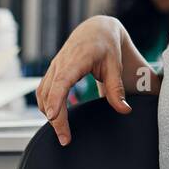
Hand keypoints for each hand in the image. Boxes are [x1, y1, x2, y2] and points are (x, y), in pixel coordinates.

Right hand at [37, 16, 131, 144]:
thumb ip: (117, 89)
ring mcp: (54, 67)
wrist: (96, 29)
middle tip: (65, 139)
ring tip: (62, 132)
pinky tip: (55, 118)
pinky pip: (44, 90)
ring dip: (49, 113)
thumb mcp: (115, 65)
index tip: (54, 118)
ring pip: (43, 93)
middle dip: (55, 118)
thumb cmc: (106, 45)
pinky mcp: (53, 72)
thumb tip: (124, 110)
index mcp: (76, 59)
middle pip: (50, 93)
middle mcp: (60, 63)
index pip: (61, 82)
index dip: (56, 100)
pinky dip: (46, 105)